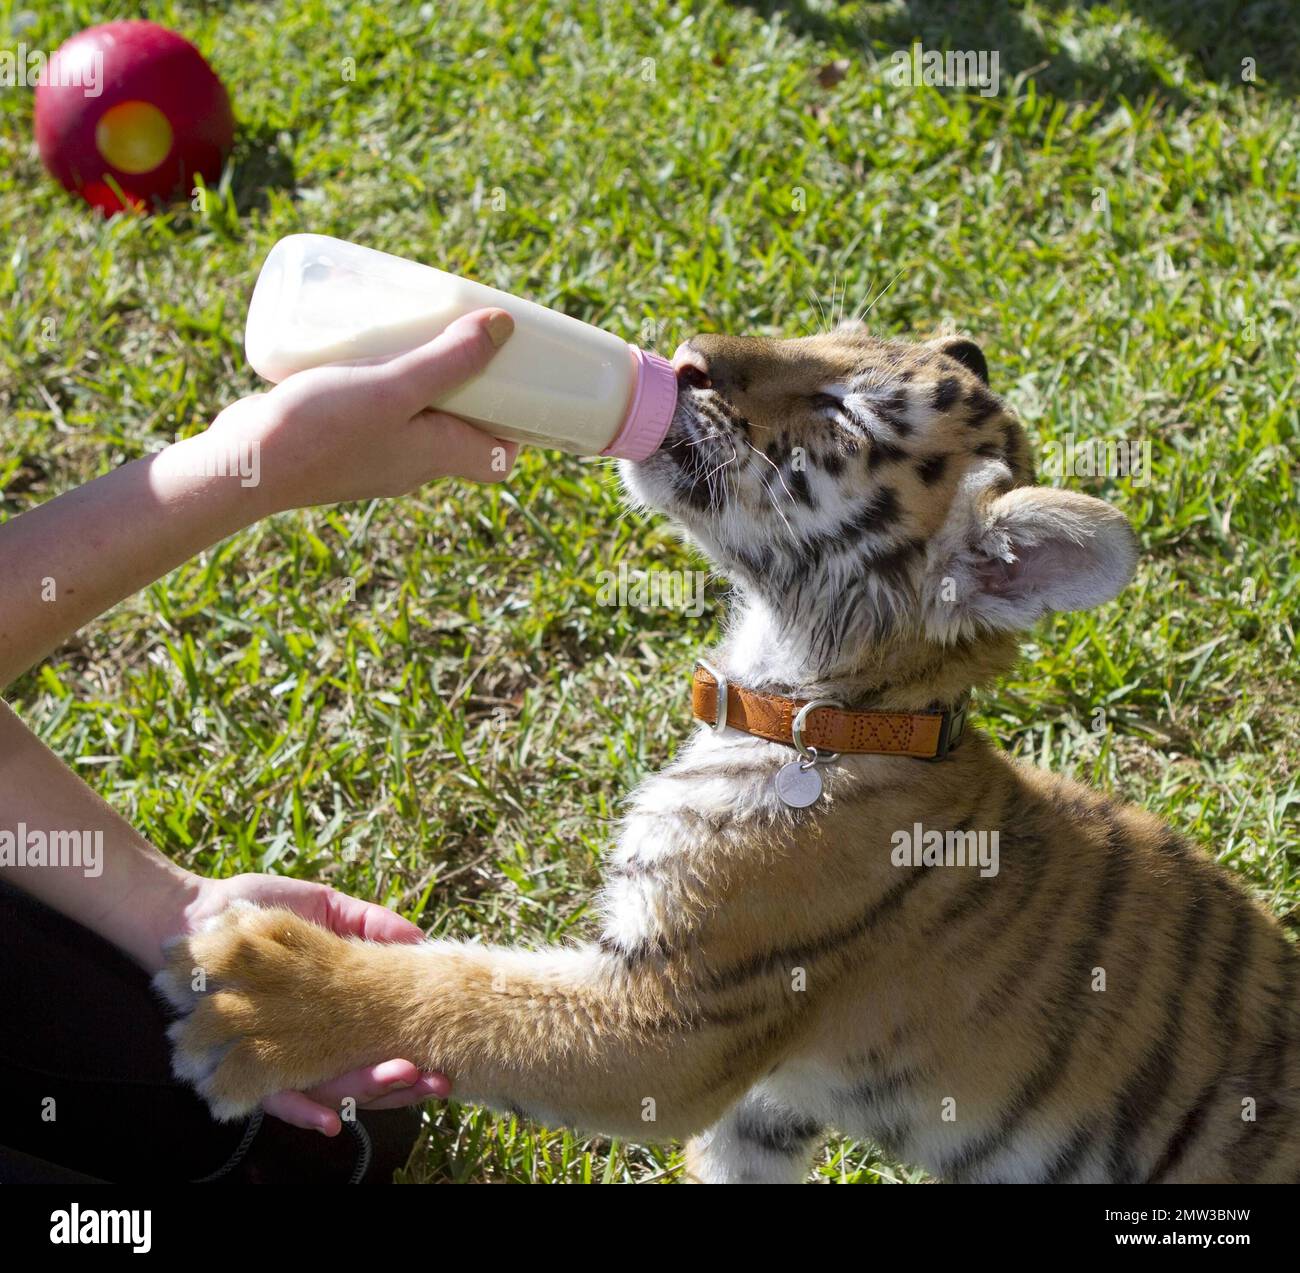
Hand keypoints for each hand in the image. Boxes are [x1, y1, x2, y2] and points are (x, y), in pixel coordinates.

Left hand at [175, 873, 448, 1135]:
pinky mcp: (245, 1065)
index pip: (382, 1034)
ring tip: (399, 1079)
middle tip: (434, 1079)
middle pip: (364, 1070)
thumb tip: (418, 939)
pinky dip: (303, 1109)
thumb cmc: (253, 907)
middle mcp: (313, 1037)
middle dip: (400, 1079)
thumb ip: (367, 922)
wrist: (190, 917)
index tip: (445, 1052)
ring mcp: (282, 1052)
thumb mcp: (323, 907)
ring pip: (331, 1088)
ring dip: (367, 1089)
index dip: (413, 1047)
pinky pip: (277, 1097)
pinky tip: (330, 1119)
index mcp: (337, 1005)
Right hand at [207, 307, 519, 513]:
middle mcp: (410, 461)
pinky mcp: (335, 438)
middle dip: (469, 384)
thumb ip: (449, 361)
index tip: (521, 382)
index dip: (519, 426)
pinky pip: (372, 408)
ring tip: (416, 330)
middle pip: (458, 427)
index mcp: (437, 457)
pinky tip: (362, 344)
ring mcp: (372, 452)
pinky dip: (377, 378)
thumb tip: (505, 327)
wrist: (243, 466)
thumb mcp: (396, 387)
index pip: (498, 458)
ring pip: (413, 413)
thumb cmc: (325, 430)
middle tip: (466, 336)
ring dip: (421, 376)